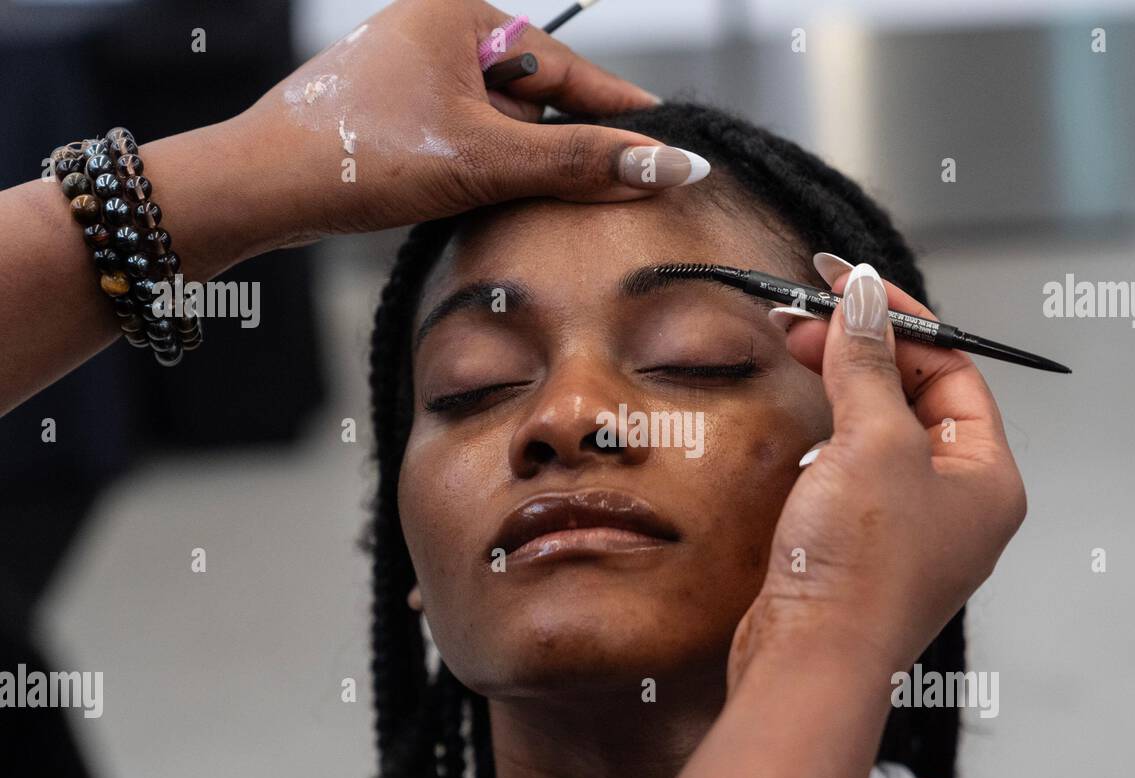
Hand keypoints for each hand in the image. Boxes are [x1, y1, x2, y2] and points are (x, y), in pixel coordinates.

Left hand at [228, 0, 704, 243]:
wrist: (260, 188)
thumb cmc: (360, 156)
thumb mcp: (486, 160)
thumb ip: (580, 161)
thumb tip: (669, 166)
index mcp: (462, 16)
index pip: (568, 68)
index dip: (622, 113)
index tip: (674, 143)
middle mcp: (440, 33)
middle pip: (537, 98)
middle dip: (566, 145)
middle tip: (618, 189)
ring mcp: (416, 73)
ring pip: (503, 125)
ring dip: (526, 166)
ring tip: (544, 202)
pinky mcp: (400, 113)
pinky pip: (469, 139)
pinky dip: (490, 171)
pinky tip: (494, 201)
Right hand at [730, 256, 1026, 686]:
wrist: (810, 661)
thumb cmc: (861, 564)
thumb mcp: (872, 442)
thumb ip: (868, 362)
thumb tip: (861, 296)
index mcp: (988, 478)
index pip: (953, 371)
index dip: (901, 321)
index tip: (848, 285)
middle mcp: (959, 504)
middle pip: (916, 398)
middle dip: (863, 351)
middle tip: (805, 318)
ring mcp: (910, 529)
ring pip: (881, 433)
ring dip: (842, 388)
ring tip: (798, 352)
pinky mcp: (863, 547)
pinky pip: (853, 470)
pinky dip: (829, 437)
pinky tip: (802, 429)